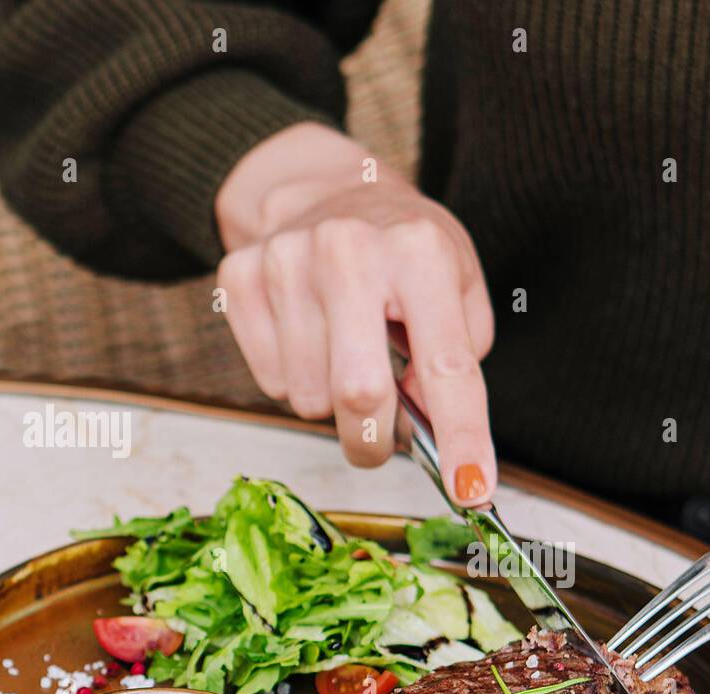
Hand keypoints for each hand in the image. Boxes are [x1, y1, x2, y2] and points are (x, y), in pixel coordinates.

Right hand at [215, 122, 495, 504]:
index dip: (461, 437)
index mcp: (419, 252)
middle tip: (384, 439)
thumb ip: (457, 360)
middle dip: (375, 440)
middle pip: (358, 395)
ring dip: (333, 403)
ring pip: (308, 399)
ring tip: (346, 353)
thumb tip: (424, 422)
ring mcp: (285, 260)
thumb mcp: (457, 289)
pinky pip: (269, 382)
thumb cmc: (403, 250)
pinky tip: (310, 337)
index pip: (446, 367)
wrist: (327, 188)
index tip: (471, 490)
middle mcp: (348, 249)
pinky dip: (296, 380)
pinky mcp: (239, 277)